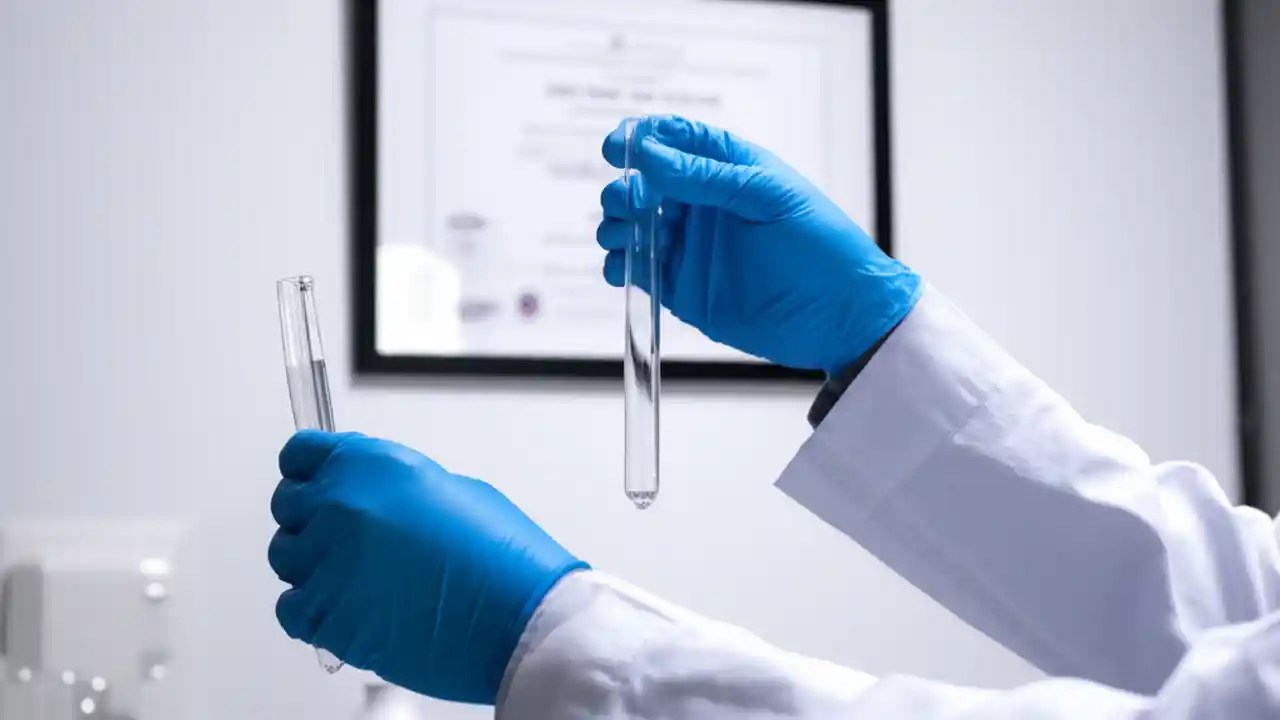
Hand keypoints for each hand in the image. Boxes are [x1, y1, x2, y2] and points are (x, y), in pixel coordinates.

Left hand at [268, 430, 586, 704]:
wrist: (520, 618)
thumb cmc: (503, 558)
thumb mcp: (451, 492)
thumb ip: (395, 490)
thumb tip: (373, 502)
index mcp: (372, 466)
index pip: (300, 455)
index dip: (308, 470)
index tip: (313, 481)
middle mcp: (341, 507)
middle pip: (288, 505)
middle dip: (312, 519)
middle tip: (345, 538)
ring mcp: (329, 564)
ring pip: (286, 558)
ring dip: (312, 565)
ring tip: (355, 577)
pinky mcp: (328, 618)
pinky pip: (291, 609)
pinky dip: (311, 612)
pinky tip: (346, 608)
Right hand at [598, 116, 921, 373]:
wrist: (840, 316)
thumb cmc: (822, 248)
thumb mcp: (767, 197)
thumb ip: (704, 176)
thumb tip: (649, 155)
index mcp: (728, 169)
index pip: (674, 141)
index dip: (641, 139)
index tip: (616, 146)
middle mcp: (703, 205)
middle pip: (643, 184)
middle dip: (624, 188)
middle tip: (629, 201)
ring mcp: (690, 247)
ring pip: (632, 227)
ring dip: (616, 226)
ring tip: (622, 234)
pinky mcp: (681, 288)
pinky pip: (638, 271)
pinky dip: (620, 267)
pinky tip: (622, 267)